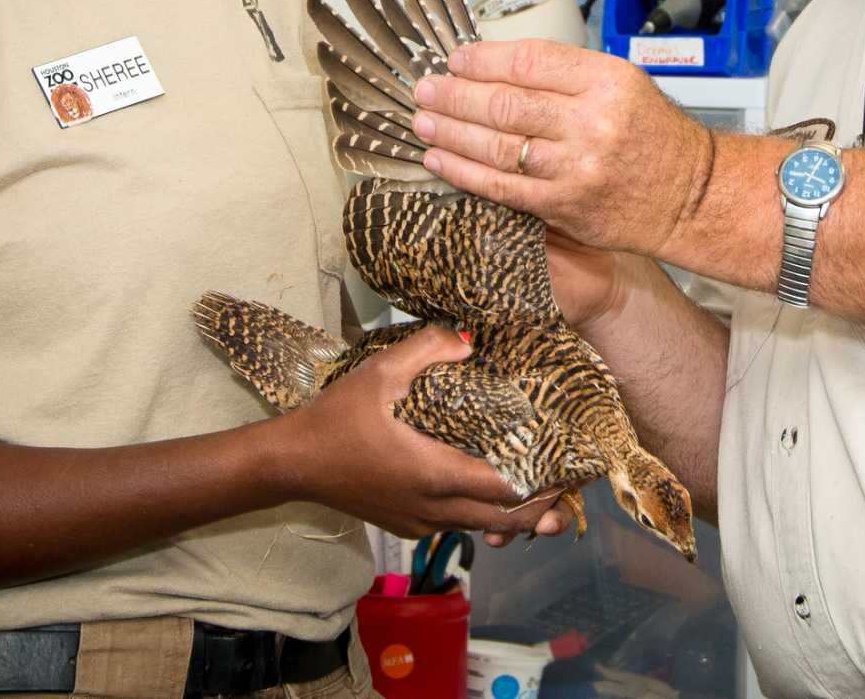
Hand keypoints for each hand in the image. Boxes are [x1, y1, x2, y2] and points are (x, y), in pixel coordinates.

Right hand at [276, 326, 557, 537]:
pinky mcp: (408, 526)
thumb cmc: (337, 417)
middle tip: (568, 487)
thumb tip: (467, 338)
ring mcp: (420, 522)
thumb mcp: (379, 372)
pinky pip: (458, 525)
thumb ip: (427, 349)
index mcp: (435, 474)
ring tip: (541, 492)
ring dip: (514, 514)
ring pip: (482, 527)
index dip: (544, 482)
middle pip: (504, 520)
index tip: (570, 468)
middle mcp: (434, 508)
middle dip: (541, 508)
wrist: (294, 463)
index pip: (506, 489)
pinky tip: (489, 491)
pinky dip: (483, 514)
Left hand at [410, 39, 712, 260]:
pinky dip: (464, 172)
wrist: (690, 195)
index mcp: (605, 80)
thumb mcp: (622, 82)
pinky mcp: (564, 206)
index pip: (527, 62)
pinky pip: (501, 187)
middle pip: (504, 103)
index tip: (455, 59)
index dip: (482, 59)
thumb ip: (564, 73)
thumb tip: (496, 66)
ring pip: (496, 145)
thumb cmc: (653, 135)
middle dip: (455, 94)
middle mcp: (591, 121)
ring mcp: (576, 167)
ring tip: (422, 121)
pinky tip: (440, 160)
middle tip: (425, 88)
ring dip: (450, 132)